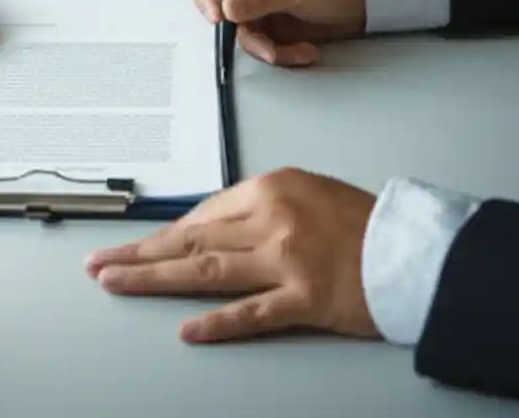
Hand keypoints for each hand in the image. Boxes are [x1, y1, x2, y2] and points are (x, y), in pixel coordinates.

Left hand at [86, 168, 378, 342]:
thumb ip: (260, 210)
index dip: (162, 235)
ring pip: (206, 271)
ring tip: (116, 283)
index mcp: (273, 188)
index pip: (202, 216)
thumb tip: (211, 231)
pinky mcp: (306, 298)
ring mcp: (288, 259)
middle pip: (191, 241)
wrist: (418, 250)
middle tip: (100, 264)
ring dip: (154, 278)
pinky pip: (252, 312)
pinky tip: (187, 330)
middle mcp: (274, 219)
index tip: (134, 245)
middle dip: (140, 253)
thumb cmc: (366, 224)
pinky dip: (218, 323)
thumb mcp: (308, 195)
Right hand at [191, 0, 381, 66]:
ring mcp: (262, 7)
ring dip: (272, 49)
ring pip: (248, 35)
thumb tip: (226, 10)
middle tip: (271, 50)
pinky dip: (285, 53)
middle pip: (226, 14)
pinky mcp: (275, 28)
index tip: (220, 21)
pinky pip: (267, 46)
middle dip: (250, 36)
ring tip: (303, 52)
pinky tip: (307, 52)